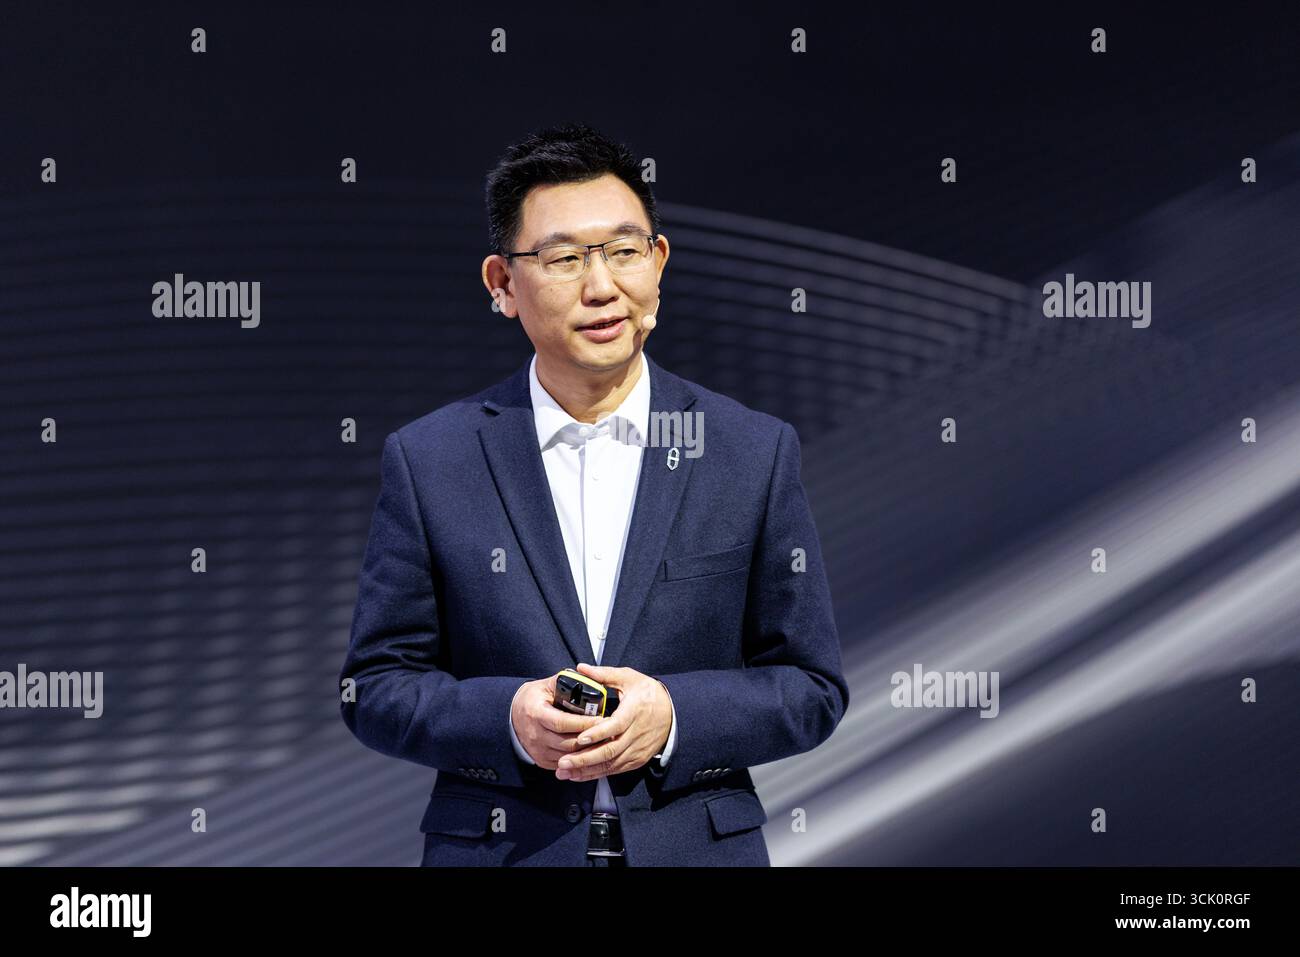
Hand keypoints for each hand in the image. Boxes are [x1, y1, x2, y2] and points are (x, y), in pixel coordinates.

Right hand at [511, 672, 604, 769]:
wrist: (512, 717)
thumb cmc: (533, 699)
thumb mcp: (546, 685)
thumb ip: (566, 682)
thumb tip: (588, 678)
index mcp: (536, 713)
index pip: (563, 722)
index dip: (584, 722)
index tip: (602, 719)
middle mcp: (535, 735)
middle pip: (568, 742)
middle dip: (591, 738)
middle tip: (610, 732)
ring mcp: (538, 750)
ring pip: (569, 756)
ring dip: (588, 750)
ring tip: (604, 742)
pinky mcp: (543, 761)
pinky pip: (565, 763)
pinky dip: (580, 759)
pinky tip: (592, 751)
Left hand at [555, 663, 672, 781]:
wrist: (673, 713)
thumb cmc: (648, 693)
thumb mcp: (629, 678)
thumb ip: (604, 674)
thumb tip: (581, 668)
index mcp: (634, 711)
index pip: (616, 725)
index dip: (598, 733)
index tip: (580, 738)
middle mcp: (636, 734)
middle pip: (610, 750)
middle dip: (584, 758)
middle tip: (563, 762)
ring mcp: (637, 749)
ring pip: (610, 764)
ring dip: (586, 770)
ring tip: (564, 772)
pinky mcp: (636, 760)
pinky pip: (614, 770)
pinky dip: (596, 774)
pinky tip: (578, 775)